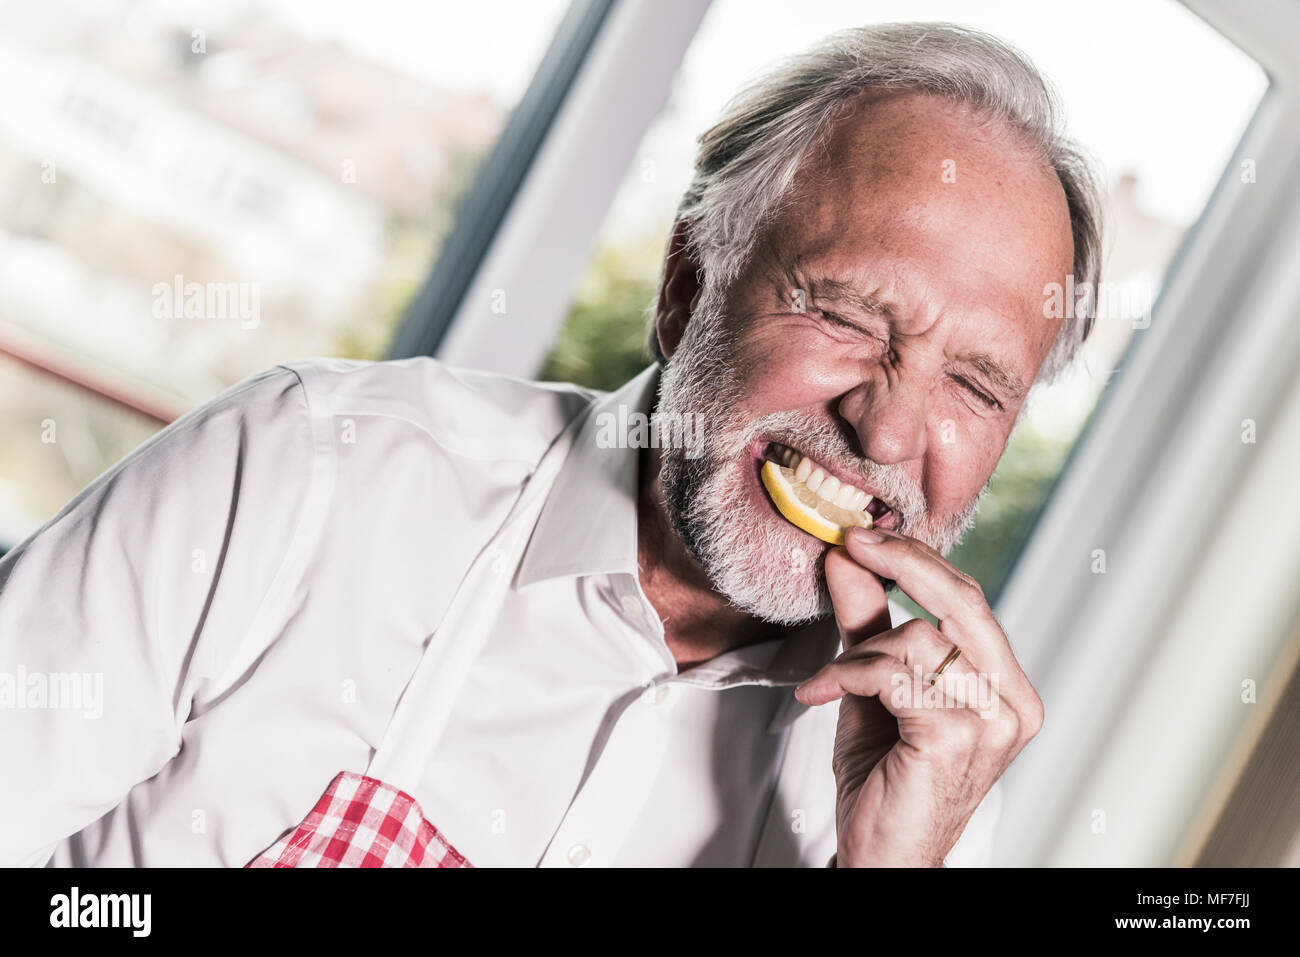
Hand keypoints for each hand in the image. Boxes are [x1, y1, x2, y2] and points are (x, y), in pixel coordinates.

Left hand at [794, 526, 1043, 866]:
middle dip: (902, 564)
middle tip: (850, 546)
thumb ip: (867, 622)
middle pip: (962, 601)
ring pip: (916, 639)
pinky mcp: (954, 737)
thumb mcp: (873, 686)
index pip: (970, 601)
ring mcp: (991, 722)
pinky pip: (891, 675)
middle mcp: (1012, 703)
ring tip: (827, 681)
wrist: (880, 855)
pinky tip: (819, 693)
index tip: (865, 537)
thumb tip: (848, 559)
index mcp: (1006, 687)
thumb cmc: (885, 778)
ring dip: (856, 653)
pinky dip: (845, 674)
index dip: (918, 561)